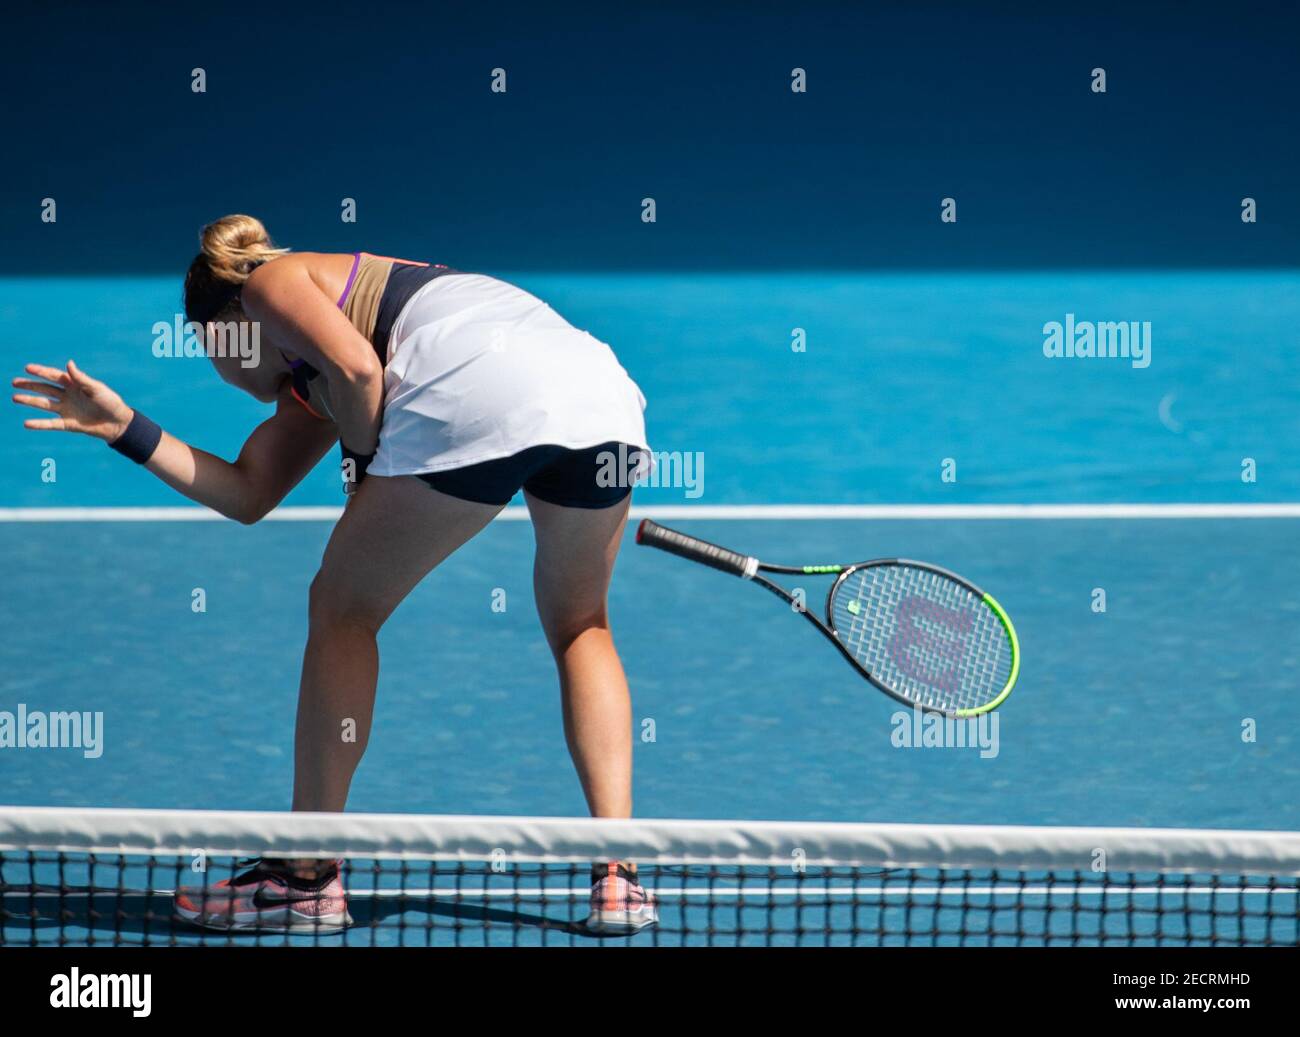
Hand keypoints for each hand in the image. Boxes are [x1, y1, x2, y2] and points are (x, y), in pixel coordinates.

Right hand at [12, 361, 134, 442]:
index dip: (41, 371)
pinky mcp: (68, 424)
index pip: (54, 376)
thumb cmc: (110, 402)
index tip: (28, 368)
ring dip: (29, 401)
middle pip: (45, 388)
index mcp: (75, 384)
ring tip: (14, 398)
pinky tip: (26, 424)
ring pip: (44, 404)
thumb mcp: (96, 388)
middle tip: (14, 382)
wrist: (119, 423)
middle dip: (30, 385)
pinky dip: (39, 424)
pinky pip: (51, 424)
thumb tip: (68, 363)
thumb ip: (81, 378)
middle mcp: (68, 396)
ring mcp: (67, 409)